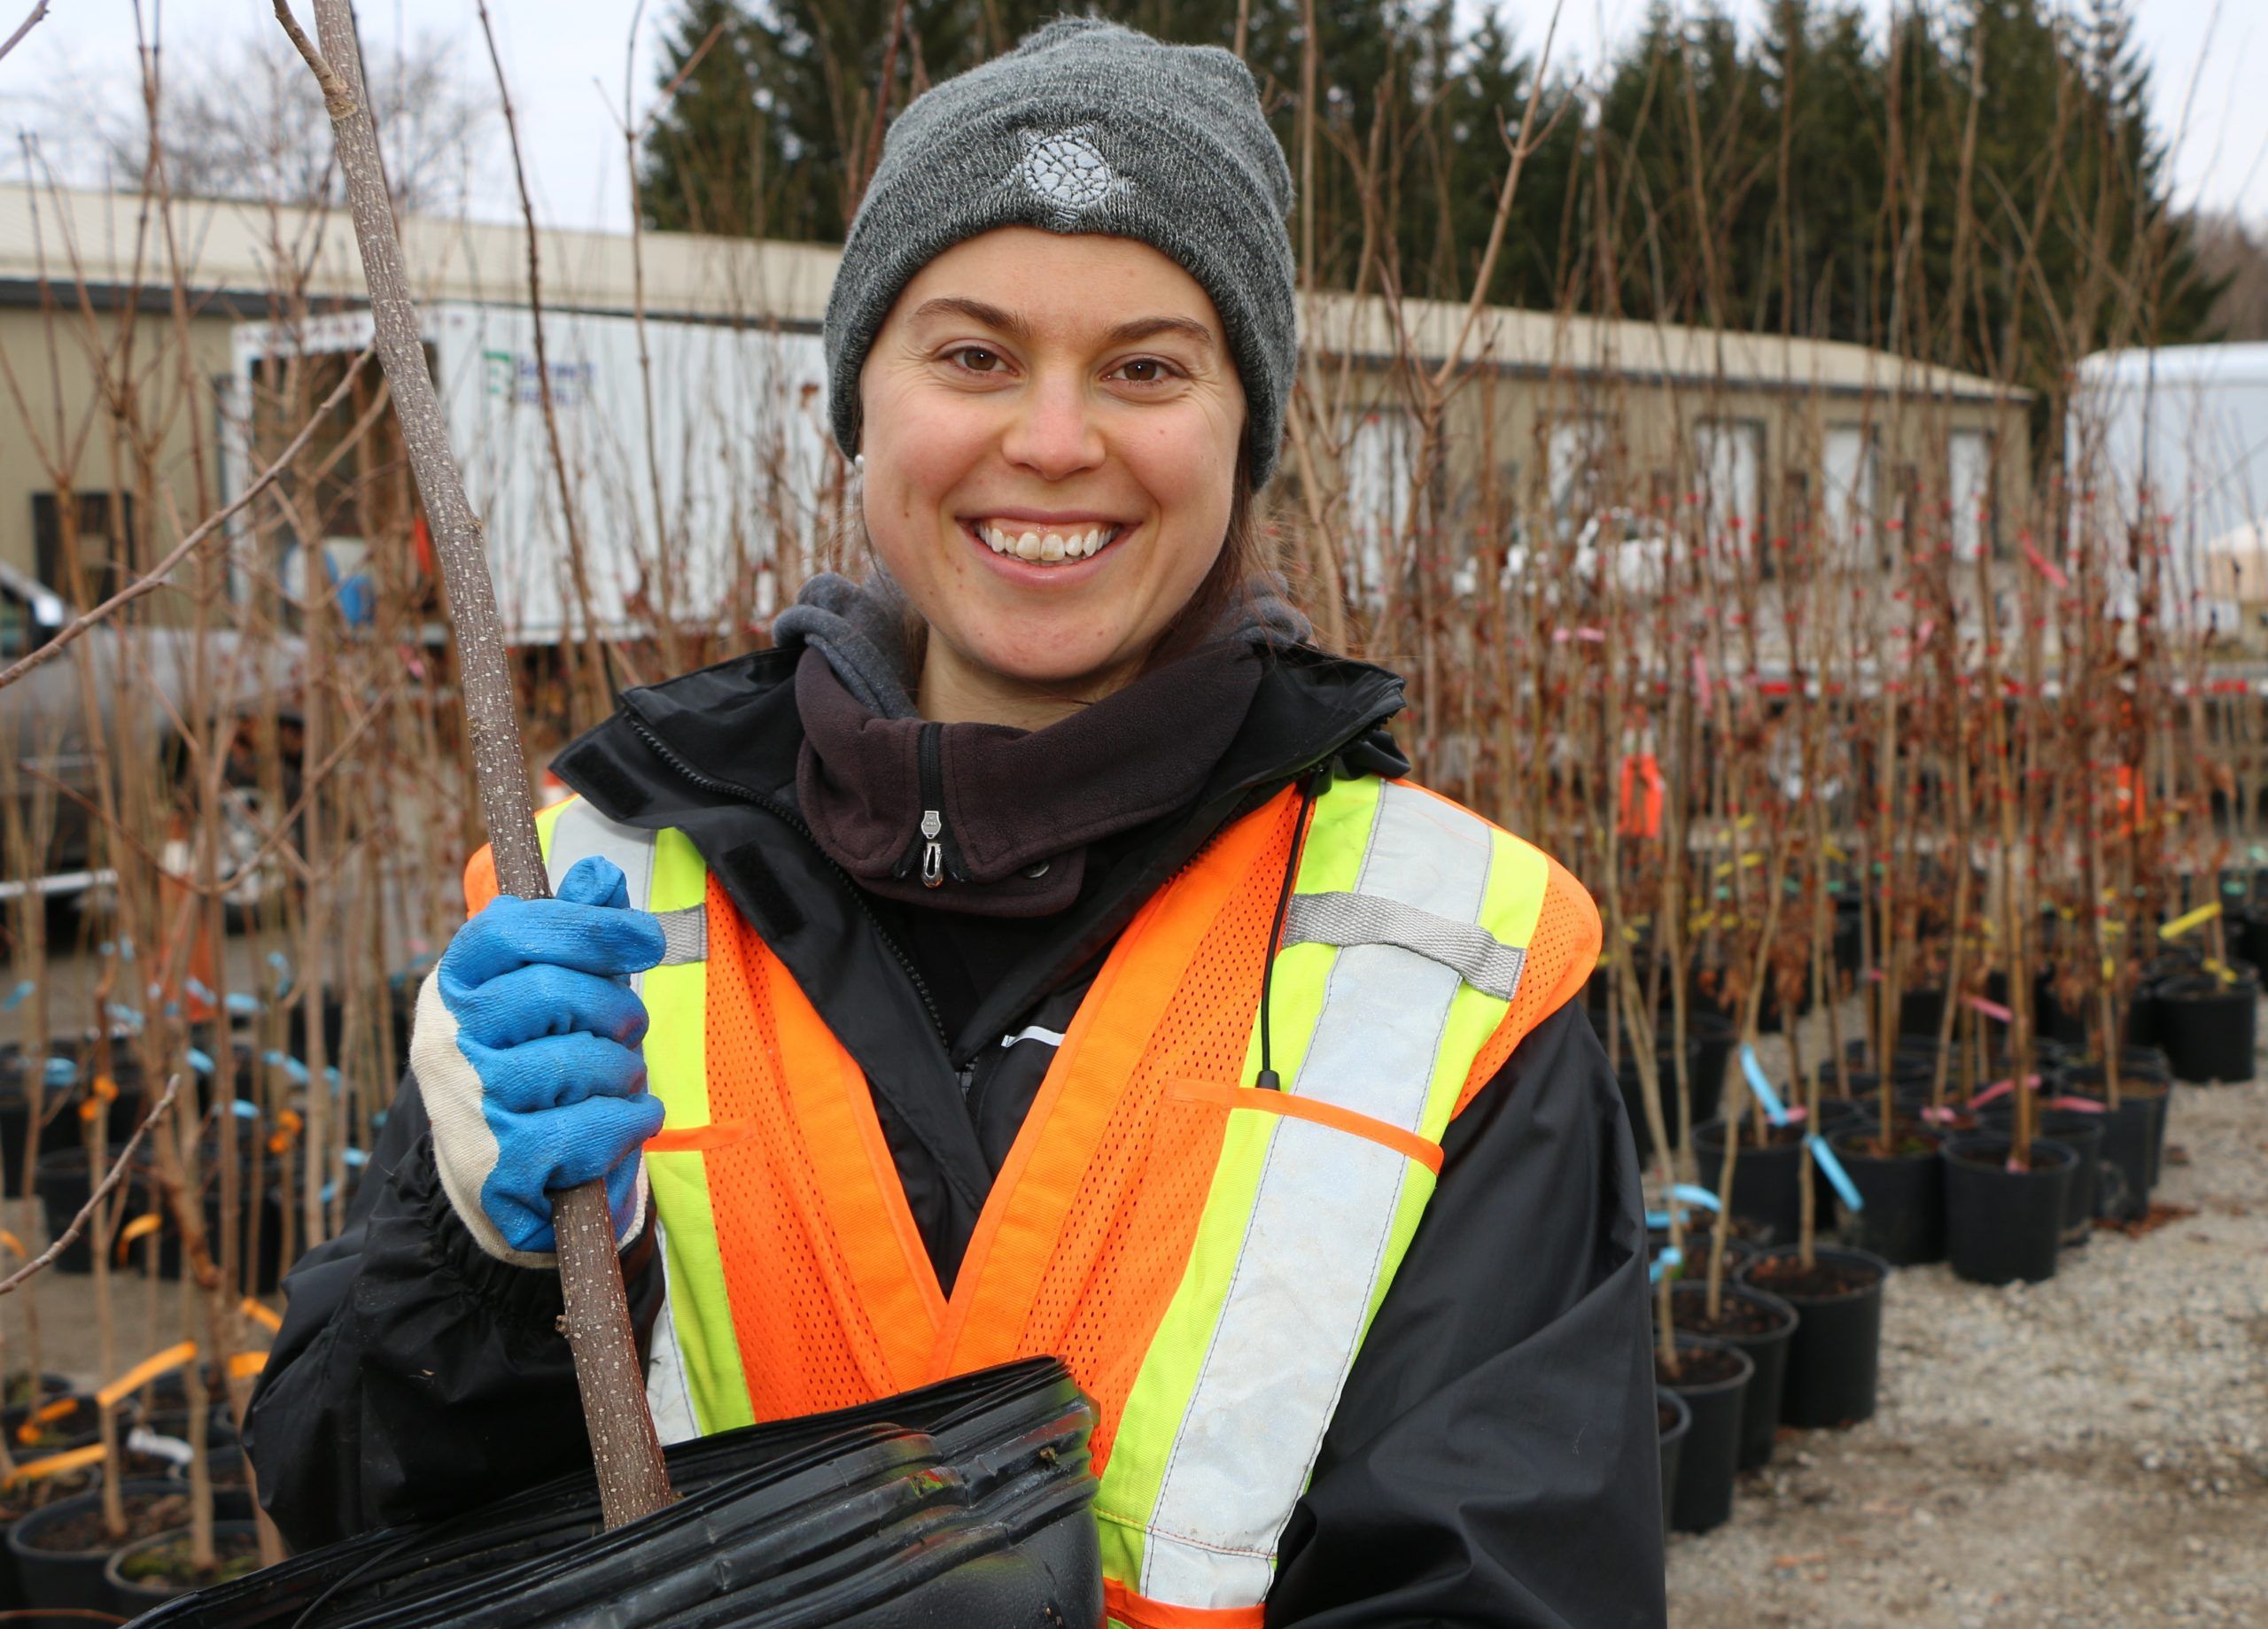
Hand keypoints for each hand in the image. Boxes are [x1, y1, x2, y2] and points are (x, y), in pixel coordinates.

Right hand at [412, 855, 667, 1264]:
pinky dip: (629, 1121)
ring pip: (580, 1061)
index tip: (647, 939)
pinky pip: (590, 1126)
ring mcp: (467, 1105)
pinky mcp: (499, 1166)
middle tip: (627, 1032)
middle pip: (556, 992)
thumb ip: (578, 932)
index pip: (512, 927)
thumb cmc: (539, 1068)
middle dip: (617, 1011)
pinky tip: (631, 1120)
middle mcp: (446, 1039)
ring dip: (624, 1072)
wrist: (503, 1183)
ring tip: (617, 1082)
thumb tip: (600, 873)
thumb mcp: (556, 992)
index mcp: (454, 984)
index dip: (589, 926)